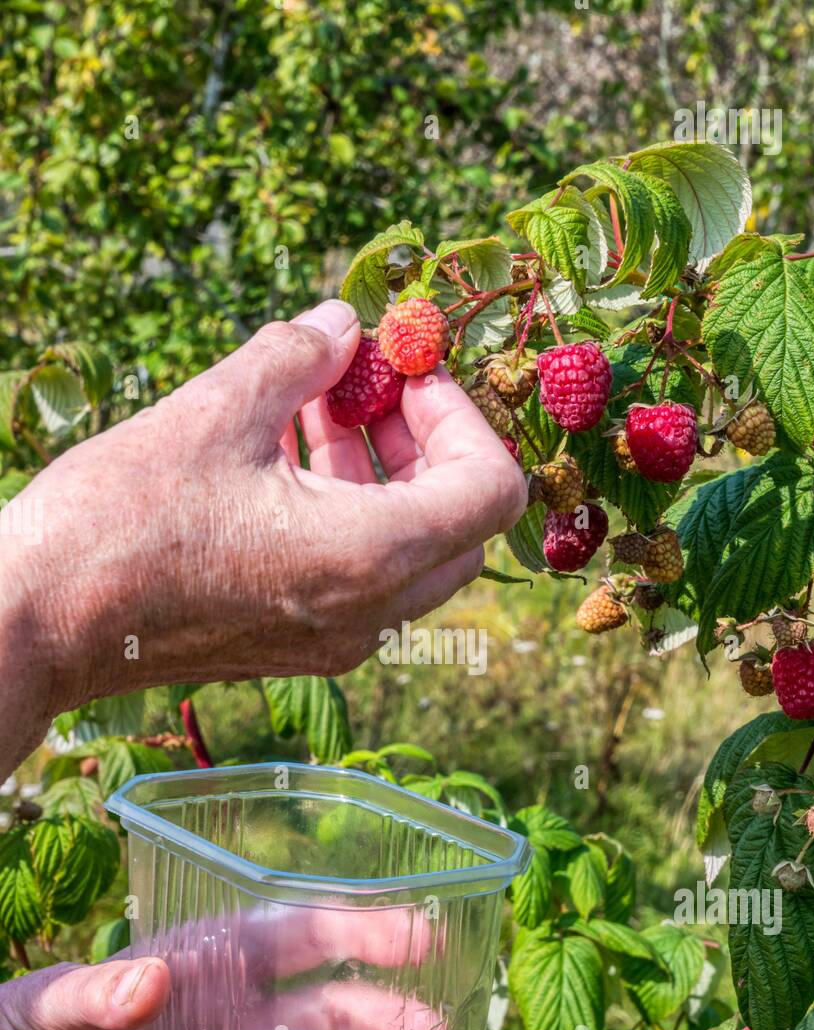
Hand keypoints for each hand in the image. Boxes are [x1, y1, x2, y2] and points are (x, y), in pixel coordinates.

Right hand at [0, 300, 525, 776]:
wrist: (37, 625)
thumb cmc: (117, 524)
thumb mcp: (214, 411)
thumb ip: (300, 356)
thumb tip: (345, 324)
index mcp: (369, 557)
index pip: (492, 489)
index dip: (463, 415)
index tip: (405, 370)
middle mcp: (369, 612)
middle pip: (459, 522)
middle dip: (426, 440)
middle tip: (368, 382)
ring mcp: (335, 639)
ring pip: (408, 549)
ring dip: (381, 469)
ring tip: (312, 402)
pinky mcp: (296, 645)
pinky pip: (359, 575)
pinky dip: (345, 510)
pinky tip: (281, 453)